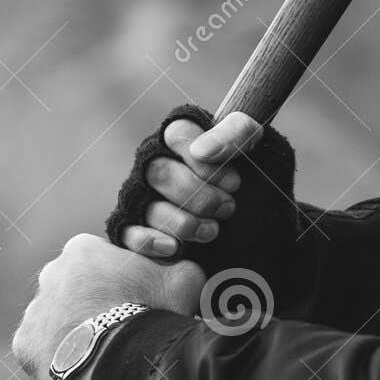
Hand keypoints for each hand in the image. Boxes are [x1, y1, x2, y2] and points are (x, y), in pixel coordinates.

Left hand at [12, 233, 203, 379]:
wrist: (124, 360)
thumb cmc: (154, 312)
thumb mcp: (185, 278)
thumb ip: (180, 266)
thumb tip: (183, 266)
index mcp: (82, 249)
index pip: (100, 263)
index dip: (121, 285)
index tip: (135, 305)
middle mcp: (49, 273)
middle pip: (73, 291)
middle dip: (91, 307)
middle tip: (118, 331)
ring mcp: (33, 311)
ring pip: (54, 322)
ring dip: (72, 334)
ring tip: (100, 356)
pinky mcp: (23, 345)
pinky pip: (39, 352)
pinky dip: (55, 360)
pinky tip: (78, 370)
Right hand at [120, 111, 264, 258]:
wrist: (247, 209)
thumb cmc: (238, 170)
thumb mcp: (249, 143)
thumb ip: (234, 132)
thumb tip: (202, 150)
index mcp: (178, 137)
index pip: (179, 136)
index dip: (207, 163)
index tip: (234, 184)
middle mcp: (153, 162)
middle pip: (161, 173)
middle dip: (200, 197)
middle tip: (227, 209)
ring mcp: (141, 196)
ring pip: (151, 207)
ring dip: (185, 224)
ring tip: (212, 231)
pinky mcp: (135, 226)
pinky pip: (130, 233)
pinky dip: (151, 242)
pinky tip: (174, 247)